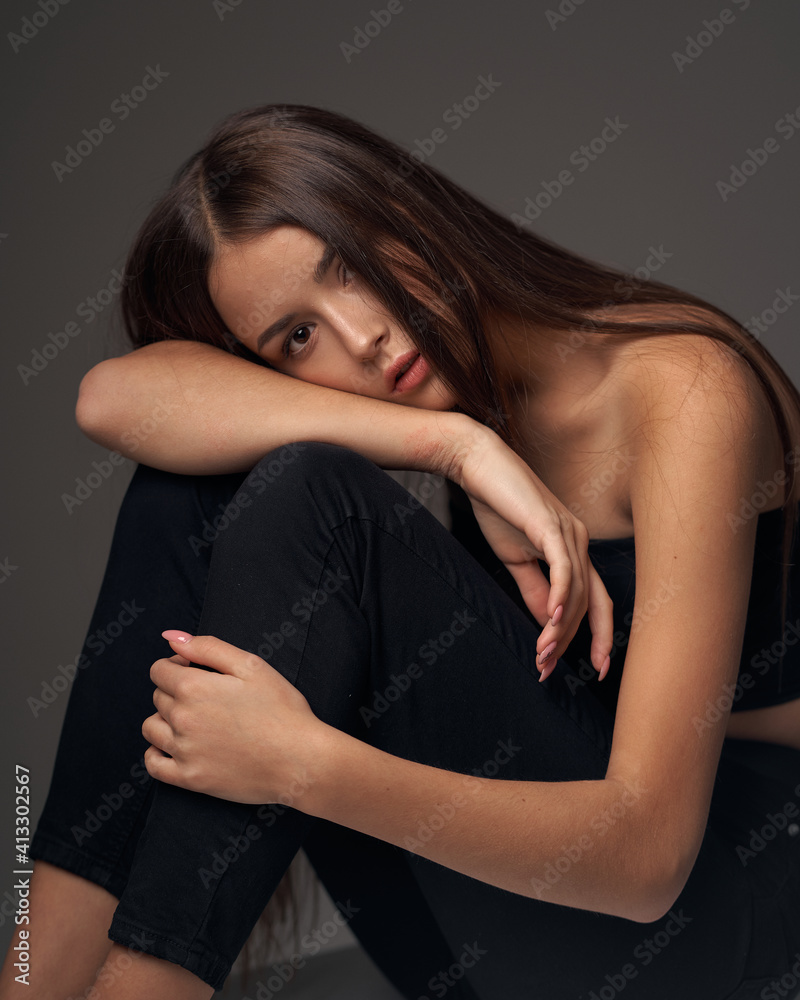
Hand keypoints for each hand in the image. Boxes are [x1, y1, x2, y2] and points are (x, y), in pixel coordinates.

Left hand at [142, 632, 326, 804]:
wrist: (301, 759)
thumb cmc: (282, 710)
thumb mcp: (251, 666)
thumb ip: (207, 647)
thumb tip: (170, 636)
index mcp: (193, 687)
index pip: (159, 670)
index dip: (177, 665)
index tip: (197, 671)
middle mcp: (181, 719)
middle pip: (158, 697)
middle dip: (176, 690)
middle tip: (210, 696)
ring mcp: (183, 751)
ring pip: (151, 728)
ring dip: (165, 719)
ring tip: (196, 721)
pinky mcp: (189, 779)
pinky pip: (152, 764)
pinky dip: (157, 753)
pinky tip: (176, 746)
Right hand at [453, 426, 612, 679]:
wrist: (478, 467)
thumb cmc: (498, 507)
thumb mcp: (517, 558)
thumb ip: (535, 589)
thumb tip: (548, 624)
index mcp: (575, 550)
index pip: (596, 601)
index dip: (597, 637)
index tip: (591, 670)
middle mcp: (580, 542)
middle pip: (590, 603)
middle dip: (572, 642)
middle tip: (547, 670)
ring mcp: (569, 533)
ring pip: (576, 593)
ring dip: (559, 629)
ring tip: (542, 656)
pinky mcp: (550, 526)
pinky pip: (563, 570)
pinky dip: (560, 598)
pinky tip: (550, 623)